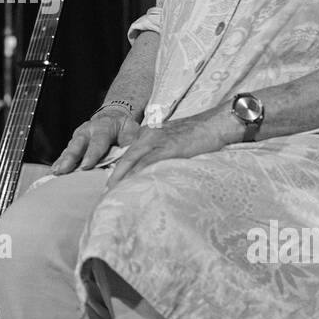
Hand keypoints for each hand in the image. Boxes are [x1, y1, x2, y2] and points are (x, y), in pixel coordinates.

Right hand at [51, 107, 139, 174]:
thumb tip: (130, 162)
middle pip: (78, 143)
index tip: (86, 165)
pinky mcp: (73, 145)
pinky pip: (65, 154)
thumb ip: (130, 146)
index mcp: (104, 126)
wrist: (113, 118)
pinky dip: (59, 163)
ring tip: (56, 173)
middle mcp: (88, 130)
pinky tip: (54, 172)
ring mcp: (78, 137)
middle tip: (64, 170)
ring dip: (62, 161)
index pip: (98, 140)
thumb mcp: (132, 132)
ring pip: (69, 149)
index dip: (92, 153)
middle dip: (70, 157)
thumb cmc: (123, 128)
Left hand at [104, 111, 234, 187]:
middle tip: (105, 194)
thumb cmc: (196, 135)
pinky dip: (137, 174)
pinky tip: (131, 185)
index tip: (110, 185)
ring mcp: (157, 141)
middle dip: (114, 177)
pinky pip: (148, 162)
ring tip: (113, 194)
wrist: (214, 124)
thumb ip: (159, 153)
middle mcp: (147, 136)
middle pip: (125, 159)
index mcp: (147, 134)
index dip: (117, 171)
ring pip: (132, 161)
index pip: (127, 154)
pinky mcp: (168, 148)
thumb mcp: (171, 141)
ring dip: (121, 178)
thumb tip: (150, 173)